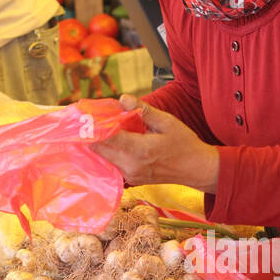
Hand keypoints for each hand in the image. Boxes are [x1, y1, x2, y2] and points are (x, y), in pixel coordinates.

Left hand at [95, 95, 219, 192]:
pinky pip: (112, 167)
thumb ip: (143, 111)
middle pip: (100, 150)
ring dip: (98, 145)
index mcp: (141, 149)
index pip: (108, 139)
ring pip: (104, 160)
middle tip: (83, 121)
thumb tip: (123, 98)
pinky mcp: (132, 180)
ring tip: (92, 130)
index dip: (92, 128)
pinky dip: (106, 155)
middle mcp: (132, 165)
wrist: (196, 169)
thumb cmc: (185, 144)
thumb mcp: (167, 122)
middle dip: (91, 135)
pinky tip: (105, 144)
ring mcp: (131, 175)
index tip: (82, 117)